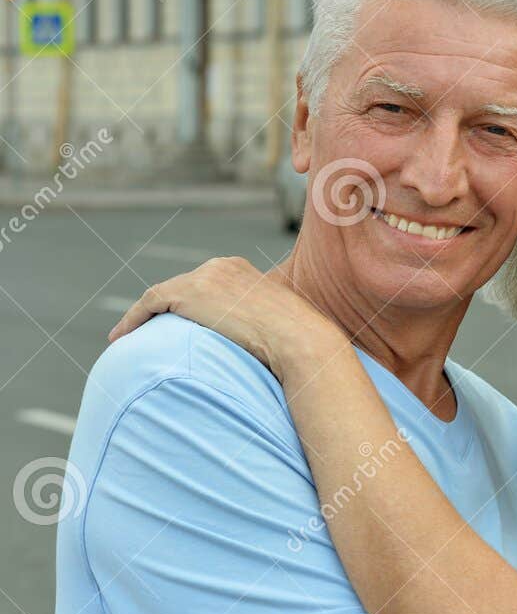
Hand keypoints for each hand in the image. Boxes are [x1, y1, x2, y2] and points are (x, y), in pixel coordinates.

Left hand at [108, 257, 338, 376]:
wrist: (298, 339)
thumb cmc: (296, 341)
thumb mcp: (276, 325)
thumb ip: (259, 325)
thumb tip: (258, 346)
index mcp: (241, 270)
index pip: (201, 285)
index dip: (183, 305)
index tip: (172, 323)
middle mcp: (220, 266)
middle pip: (179, 287)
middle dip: (161, 309)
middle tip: (145, 331)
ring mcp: (204, 277)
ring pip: (160, 295)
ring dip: (141, 316)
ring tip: (126, 336)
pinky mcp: (189, 292)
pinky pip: (149, 304)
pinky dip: (132, 320)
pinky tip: (121, 338)